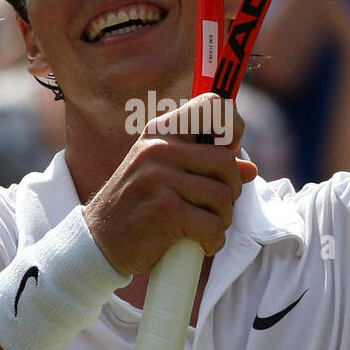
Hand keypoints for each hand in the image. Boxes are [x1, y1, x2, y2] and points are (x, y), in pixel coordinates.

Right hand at [83, 94, 257, 274]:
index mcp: (160, 133)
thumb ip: (206, 166)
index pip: (210, 106)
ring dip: (222, 219)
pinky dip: (213, 241)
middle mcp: (159, 149)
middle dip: (231, 190)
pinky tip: (200, 244)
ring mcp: (160, 179)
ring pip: (223, 196)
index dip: (231, 126)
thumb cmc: (137, 207)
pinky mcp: (164, 211)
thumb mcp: (164, 175)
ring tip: (205, 228)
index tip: (230, 151)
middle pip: (226, 161)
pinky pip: (212, 225)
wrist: (99, 242)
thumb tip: (250, 168)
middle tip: (217, 206)